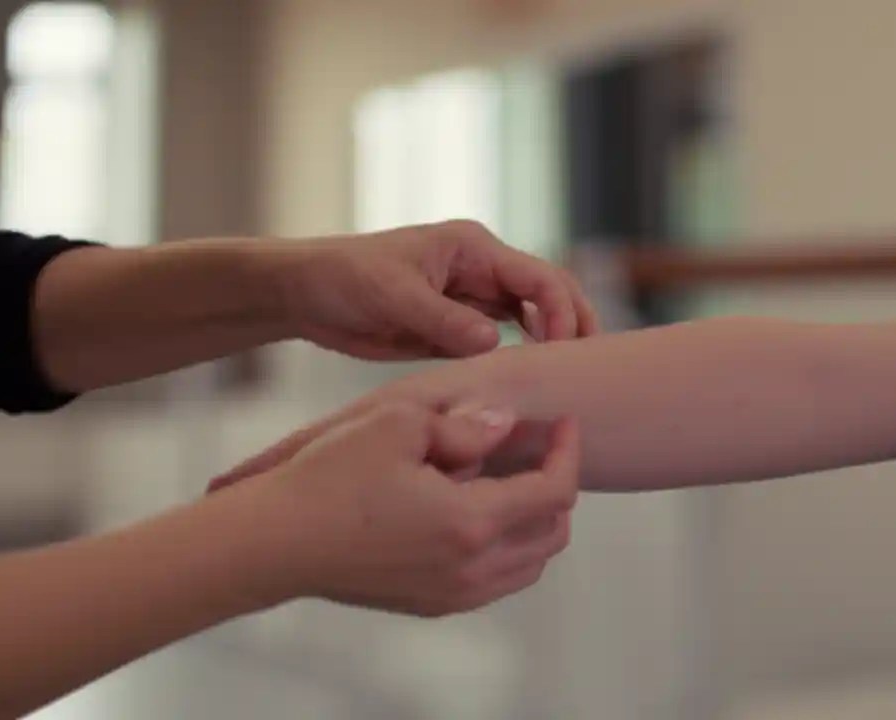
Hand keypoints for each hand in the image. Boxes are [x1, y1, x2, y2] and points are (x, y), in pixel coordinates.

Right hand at [236, 402, 578, 616]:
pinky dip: (508, 546)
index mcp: (472, 522)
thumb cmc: (329, 476)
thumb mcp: (399, 423)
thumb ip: (466, 425)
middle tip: (540, 447)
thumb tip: (506, 425)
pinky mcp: (431, 603)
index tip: (564, 422)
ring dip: (536, 520)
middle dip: (558, 485)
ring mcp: (453, 593)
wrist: (274, 541)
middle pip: (554, 533)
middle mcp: (472, 569)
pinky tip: (479, 508)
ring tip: (512, 476)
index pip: (555, 491)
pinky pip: (497, 581)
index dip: (568, 451)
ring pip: (531, 563)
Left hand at [265, 220, 598, 359]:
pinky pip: (503, 342)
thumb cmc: (344, 278)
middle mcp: (481, 271)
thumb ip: (444, 319)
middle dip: (572, 322)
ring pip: (531, 319)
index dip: (559, 309)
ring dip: (552, 342)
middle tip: (590, 363)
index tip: (563, 346)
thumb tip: (495, 341)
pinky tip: (533, 383)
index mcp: (473, 249)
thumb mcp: (393, 296)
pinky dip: (522, 359)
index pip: (536, 276)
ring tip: (572, 378)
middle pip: (547, 293)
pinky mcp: (457, 328)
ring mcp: (471, 300)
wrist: (306, 295)